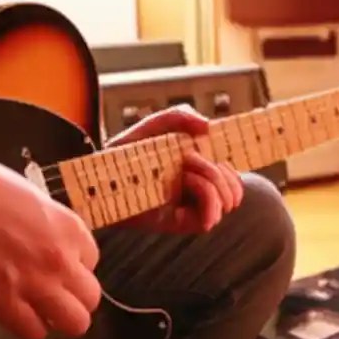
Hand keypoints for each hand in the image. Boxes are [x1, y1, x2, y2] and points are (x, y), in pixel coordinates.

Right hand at [0, 141, 101, 338]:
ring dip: (54, 319)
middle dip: (71, 299)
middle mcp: (59, 256)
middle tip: (46, 295)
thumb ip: (39, 224)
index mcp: (66, 224)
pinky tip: (5, 312)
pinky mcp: (1, 304)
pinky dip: (24, 327)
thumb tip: (35, 240)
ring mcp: (34, 283)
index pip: (91, 261)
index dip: (71, 266)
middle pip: (89, 298)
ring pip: (73, 323)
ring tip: (30, 310)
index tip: (51, 266)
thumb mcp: (19, 193)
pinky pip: (33, 332)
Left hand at [105, 104, 243, 233]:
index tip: (224, 156)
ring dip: (213, 180)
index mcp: (198, 174)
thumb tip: (208, 127)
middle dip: (221, 171)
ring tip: (185, 169)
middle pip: (235, 193)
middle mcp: (197, 194)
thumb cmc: (129, 149)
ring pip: (227, 204)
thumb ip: (183, 116)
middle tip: (191, 158)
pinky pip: (209, 219)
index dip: (235, 171)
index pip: (233, 182)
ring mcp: (188, 208)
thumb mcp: (158, 123)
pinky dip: (207, 195)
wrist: (104, 168)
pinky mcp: (178, 222)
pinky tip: (187, 181)